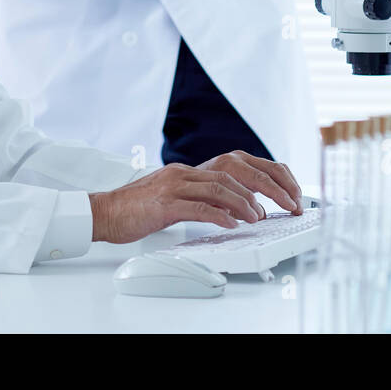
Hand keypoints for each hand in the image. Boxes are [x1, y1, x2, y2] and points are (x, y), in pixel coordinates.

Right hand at [88, 151, 303, 244]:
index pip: (237, 166)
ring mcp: (174, 186)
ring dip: (245, 203)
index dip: (265, 176)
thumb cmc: (137, 209)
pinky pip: (198, 207)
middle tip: (285, 204)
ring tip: (260, 217)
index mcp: (190, 171)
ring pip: (219, 188)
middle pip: (235, 173)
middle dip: (266, 188)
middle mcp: (185, 173)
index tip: (285, 191)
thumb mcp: (173, 197)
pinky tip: (233, 224)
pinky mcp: (165, 204)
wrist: (105, 212)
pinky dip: (220, 215)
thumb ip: (199, 197)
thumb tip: (230, 209)